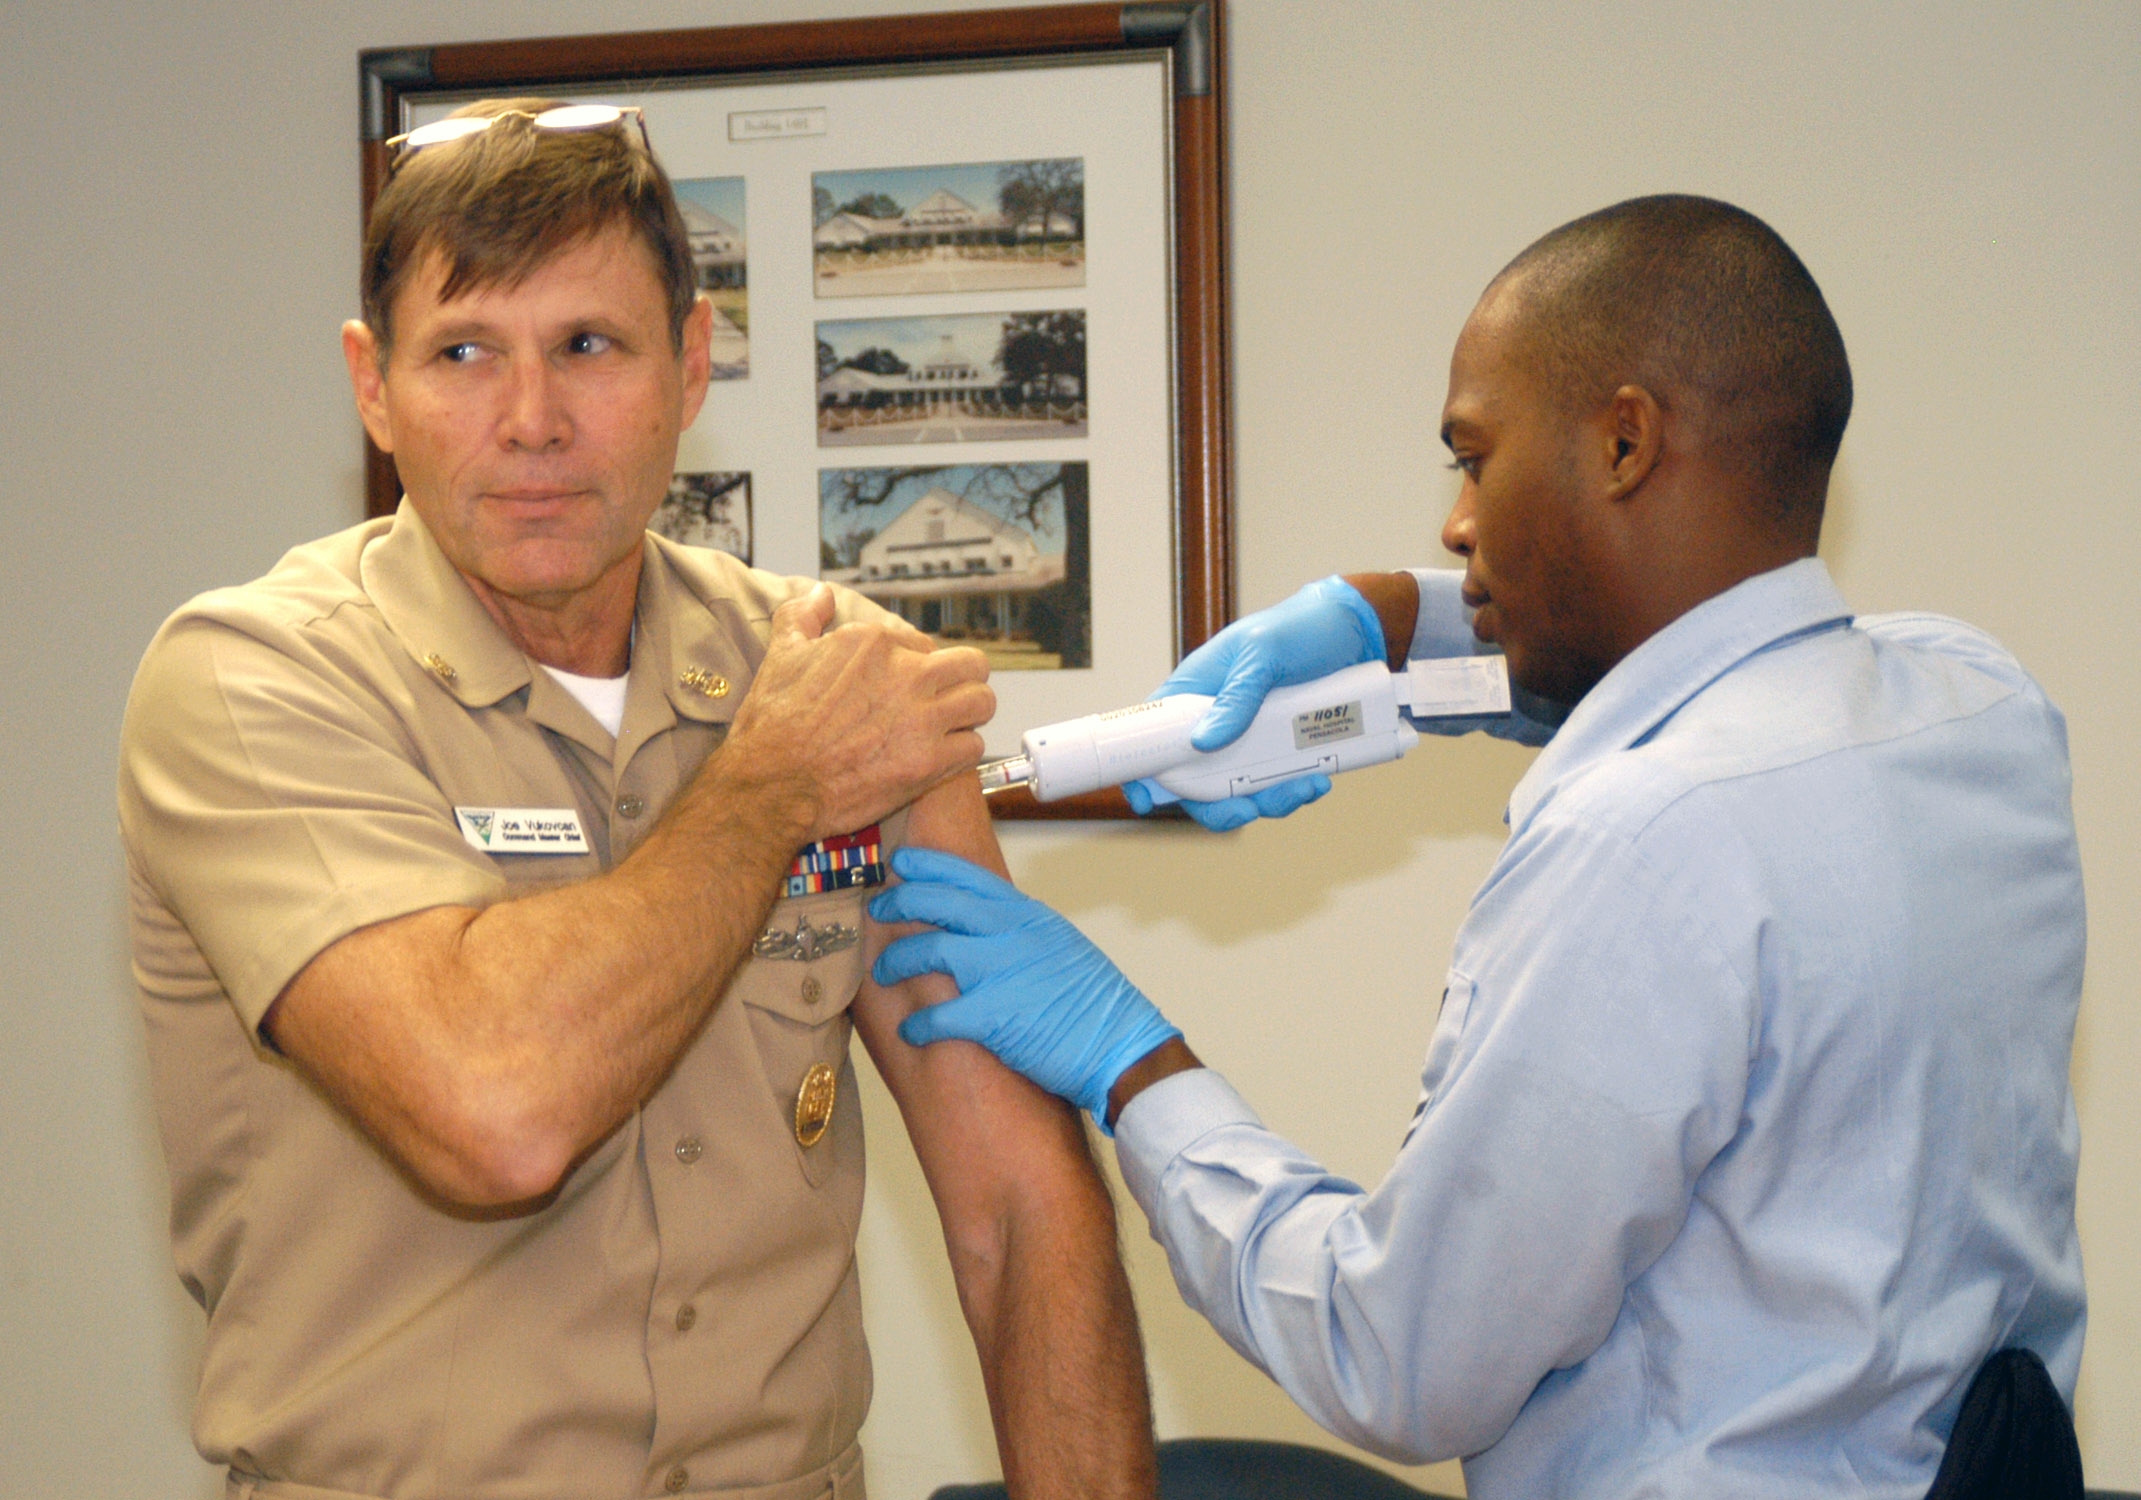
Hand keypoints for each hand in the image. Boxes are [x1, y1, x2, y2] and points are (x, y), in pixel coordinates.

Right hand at [723, 585, 994, 840]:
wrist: (771, 785)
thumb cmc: (773, 724)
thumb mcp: (781, 654)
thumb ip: (803, 615)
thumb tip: (821, 593)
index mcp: (874, 643)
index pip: (926, 644)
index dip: (919, 666)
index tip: (907, 686)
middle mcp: (906, 674)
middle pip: (972, 665)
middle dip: (964, 681)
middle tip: (947, 701)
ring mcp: (921, 718)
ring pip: (982, 703)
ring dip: (969, 715)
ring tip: (950, 728)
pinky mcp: (929, 762)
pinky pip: (973, 747)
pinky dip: (960, 753)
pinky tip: (939, 758)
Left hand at [871, 848, 1180, 1129]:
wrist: (1123, 1046)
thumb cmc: (1096, 1005)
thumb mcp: (1060, 946)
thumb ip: (1021, 932)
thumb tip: (985, 927)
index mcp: (1028, 916)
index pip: (968, 874)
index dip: (928, 865)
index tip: (901, 862)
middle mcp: (1013, 934)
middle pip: (939, 901)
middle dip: (899, 901)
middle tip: (878, 910)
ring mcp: (1002, 971)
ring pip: (930, 949)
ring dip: (898, 962)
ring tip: (884, 973)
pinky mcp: (994, 1016)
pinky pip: (937, 1015)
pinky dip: (917, 1024)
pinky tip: (910, 1031)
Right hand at [1131, 575, 1381, 828]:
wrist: (1357, 630)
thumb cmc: (1301, 627)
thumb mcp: (1264, 654)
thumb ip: (1235, 697)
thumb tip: (1203, 742)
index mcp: (1195, 692)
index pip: (1152, 734)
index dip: (1142, 770)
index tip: (1143, 800)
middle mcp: (1215, 719)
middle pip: (1195, 781)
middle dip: (1218, 806)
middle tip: (1248, 810)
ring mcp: (1248, 737)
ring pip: (1240, 789)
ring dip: (1269, 801)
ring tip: (1307, 784)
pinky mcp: (1280, 748)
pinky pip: (1277, 784)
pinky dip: (1296, 790)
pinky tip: (1319, 777)